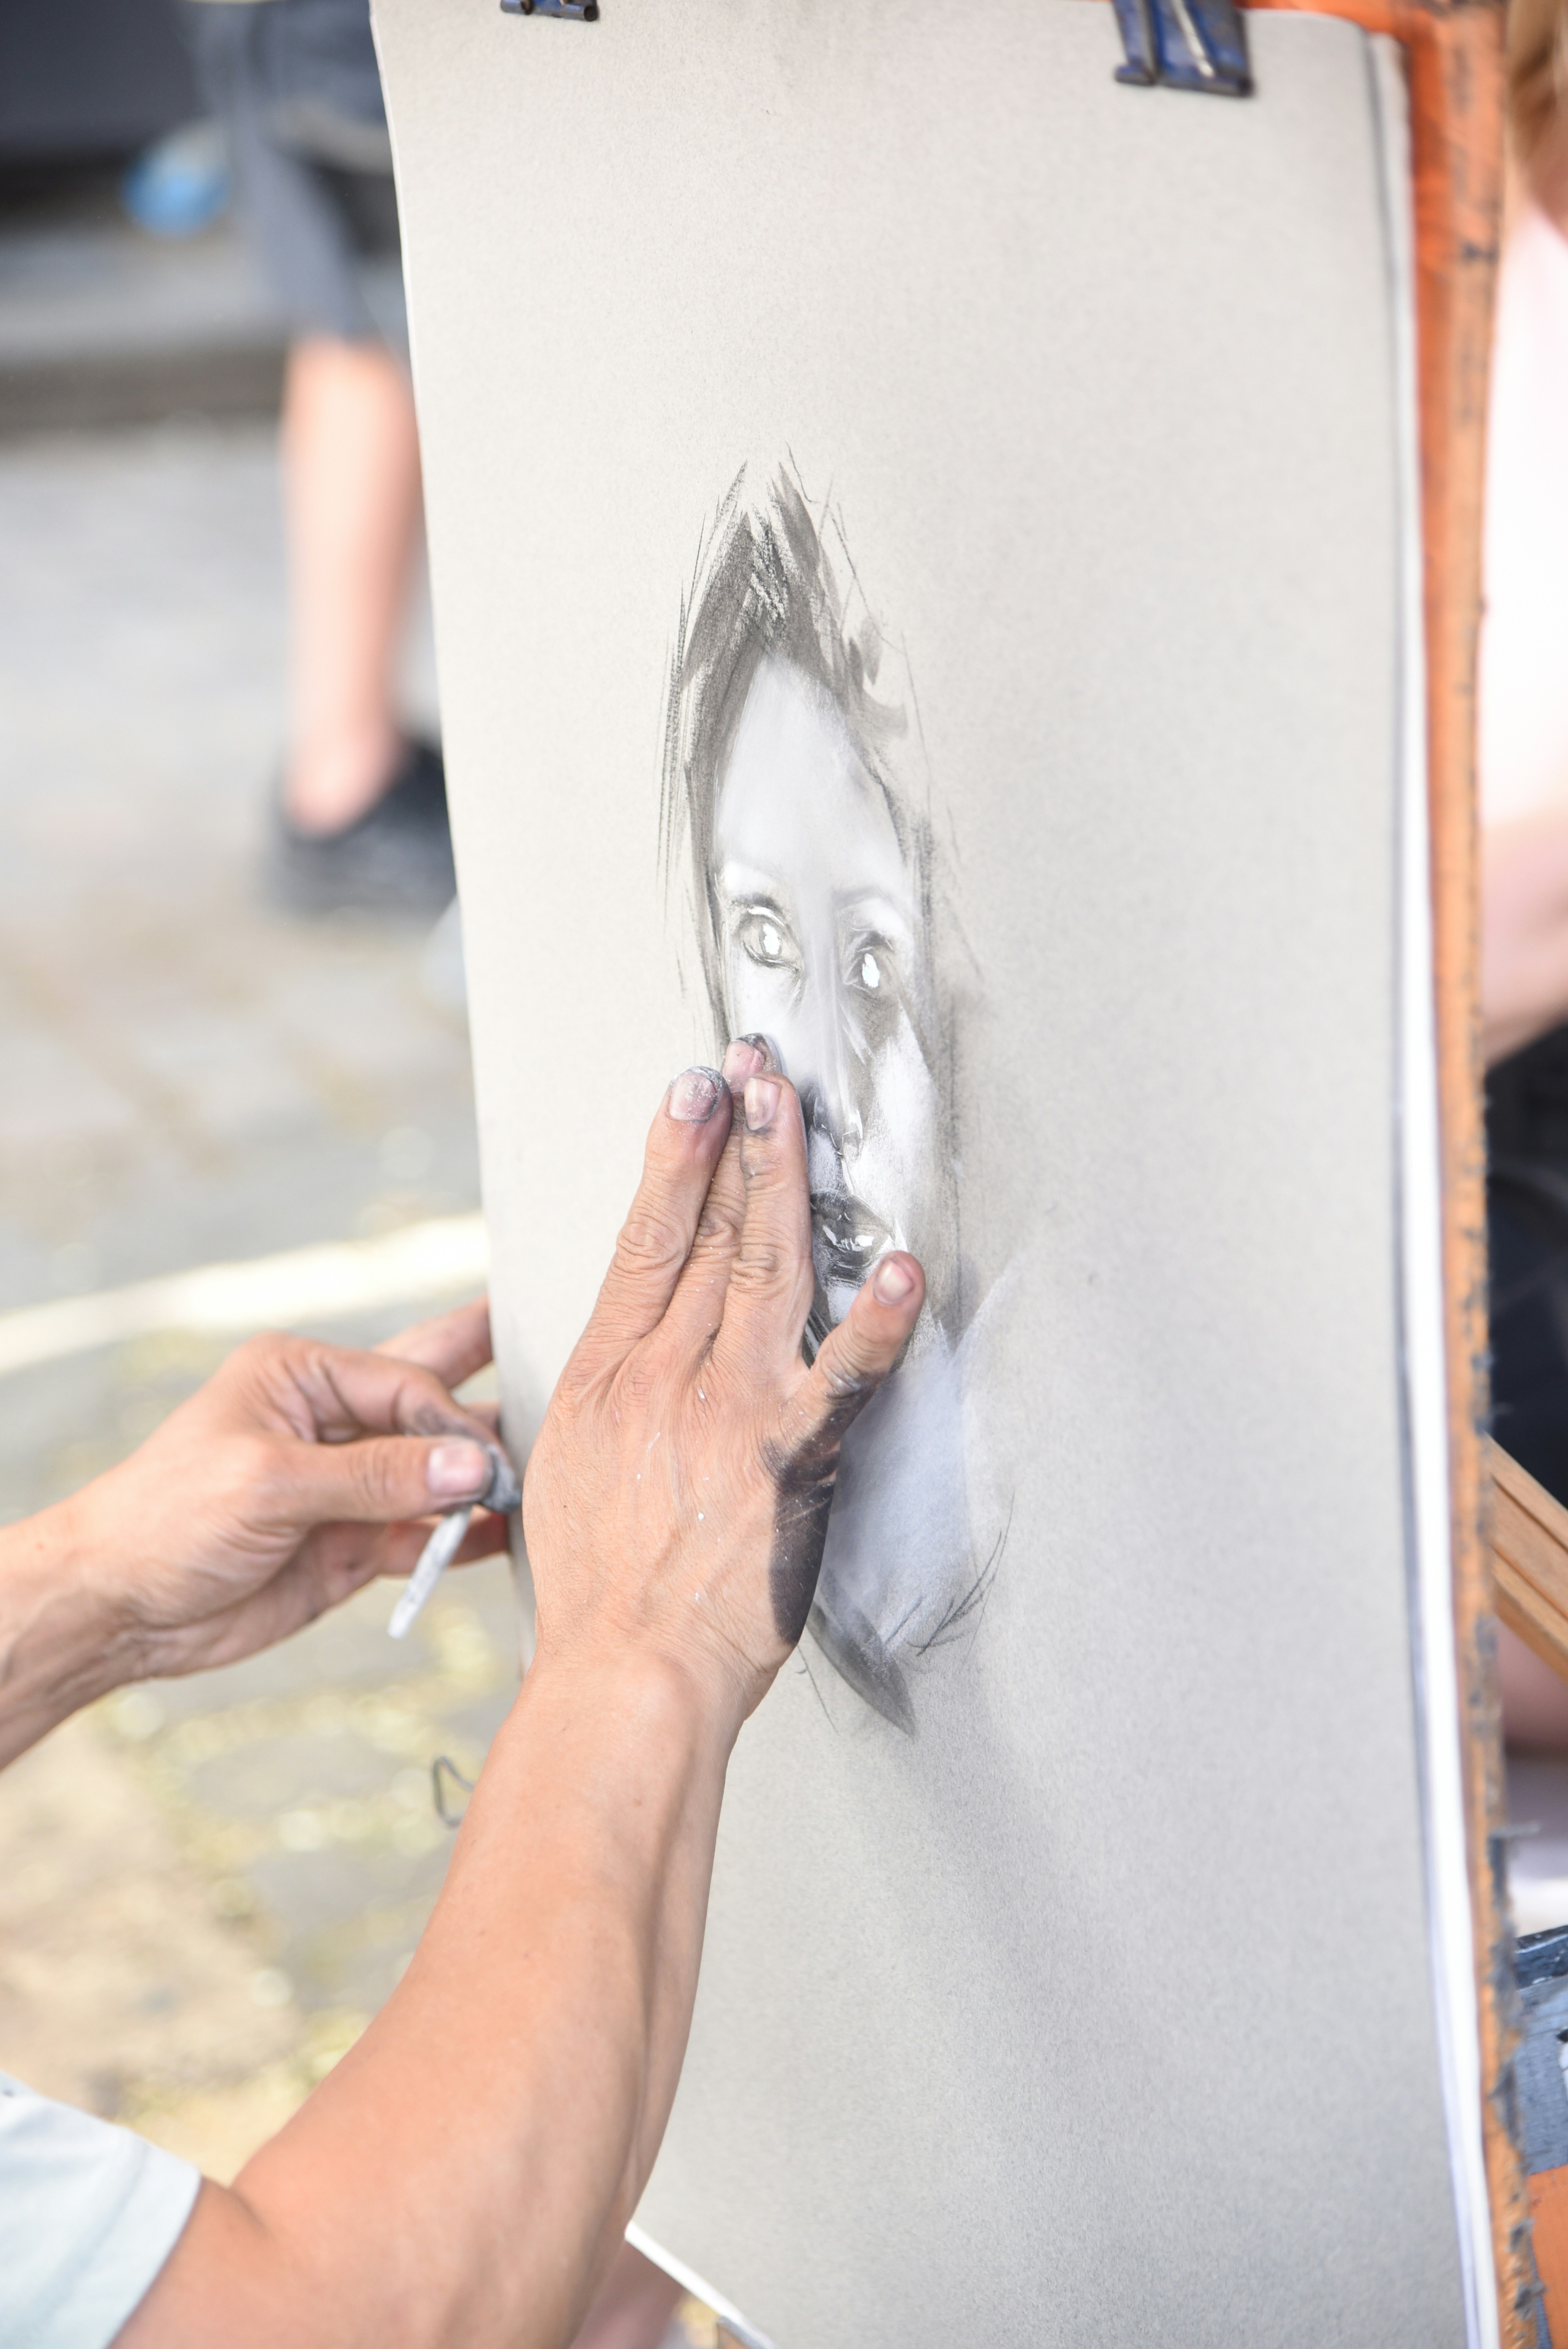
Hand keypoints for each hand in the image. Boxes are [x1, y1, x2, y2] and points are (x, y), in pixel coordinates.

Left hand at [60, 1299, 510, 1683]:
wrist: (122, 1608)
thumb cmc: (166, 1517)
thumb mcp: (269, 1484)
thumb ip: (374, 1476)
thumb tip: (467, 1467)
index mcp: (303, 1376)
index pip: (408, 1383)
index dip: (453, 1421)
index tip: (488, 1461)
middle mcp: (333, 1422)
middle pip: (433, 1398)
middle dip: (495, 1387)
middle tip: (564, 1360)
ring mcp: (350, 1485)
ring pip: (439, 1473)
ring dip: (485, 1481)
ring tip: (555, 1479)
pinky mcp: (355, 1543)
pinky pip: (427, 1537)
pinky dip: (466, 1541)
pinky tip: (510, 1538)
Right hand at [523, 1042, 925, 1729]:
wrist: (625, 1672)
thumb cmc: (602, 1590)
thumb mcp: (572, 1468)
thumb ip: (614, 1397)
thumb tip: (638, 1352)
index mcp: (611, 1377)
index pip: (647, 1238)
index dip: (674, 1155)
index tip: (693, 1091)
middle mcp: (668, 1377)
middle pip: (709, 1232)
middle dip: (736, 1138)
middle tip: (755, 1070)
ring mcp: (731, 1411)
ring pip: (766, 1271)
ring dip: (783, 1181)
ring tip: (793, 1111)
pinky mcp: (790, 1460)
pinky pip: (844, 1380)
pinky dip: (876, 1323)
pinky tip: (900, 1268)